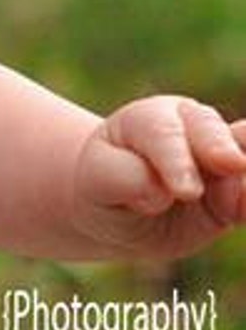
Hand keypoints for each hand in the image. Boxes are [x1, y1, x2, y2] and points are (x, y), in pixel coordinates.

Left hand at [71, 98, 245, 257]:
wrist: (123, 211)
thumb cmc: (105, 188)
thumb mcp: (98, 183)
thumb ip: (125, 180)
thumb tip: (162, 192)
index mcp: (149, 119)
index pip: (163, 134)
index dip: (176, 160)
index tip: (186, 192)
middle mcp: (191, 126)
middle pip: (209, 130)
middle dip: (220, 147)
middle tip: (232, 165)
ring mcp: (219, 153)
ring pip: (241, 148)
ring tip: (245, 193)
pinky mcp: (237, 186)